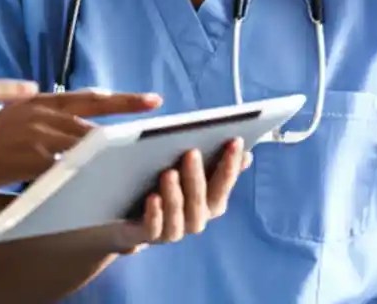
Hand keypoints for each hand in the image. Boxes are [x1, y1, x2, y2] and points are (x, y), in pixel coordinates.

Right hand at [0, 89, 162, 188]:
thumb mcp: (13, 120)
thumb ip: (44, 119)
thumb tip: (82, 128)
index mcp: (38, 102)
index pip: (88, 98)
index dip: (122, 100)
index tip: (151, 100)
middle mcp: (40, 112)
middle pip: (94, 118)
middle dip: (127, 119)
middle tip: (155, 119)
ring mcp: (37, 134)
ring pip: (86, 142)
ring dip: (111, 151)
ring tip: (137, 157)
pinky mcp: (32, 157)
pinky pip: (69, 166)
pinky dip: (88, 172)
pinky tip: (106, 180)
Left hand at [108, 138, 252, 254]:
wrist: (129, 222)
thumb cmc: (164, 189)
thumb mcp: (188, 175)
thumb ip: (214, 164)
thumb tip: (247, 154)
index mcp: (210, 204)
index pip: (224, 184)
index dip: (231, 164)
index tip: (234, 140)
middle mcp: (195, 220)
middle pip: (201, 201)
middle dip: (197, 176)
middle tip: (192, 152)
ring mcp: (173, 230)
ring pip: (178, 216)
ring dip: (175, 195)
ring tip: (169, 173)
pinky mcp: (148, 236)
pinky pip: (154, 229)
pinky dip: (155, 214)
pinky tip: (152, 198)